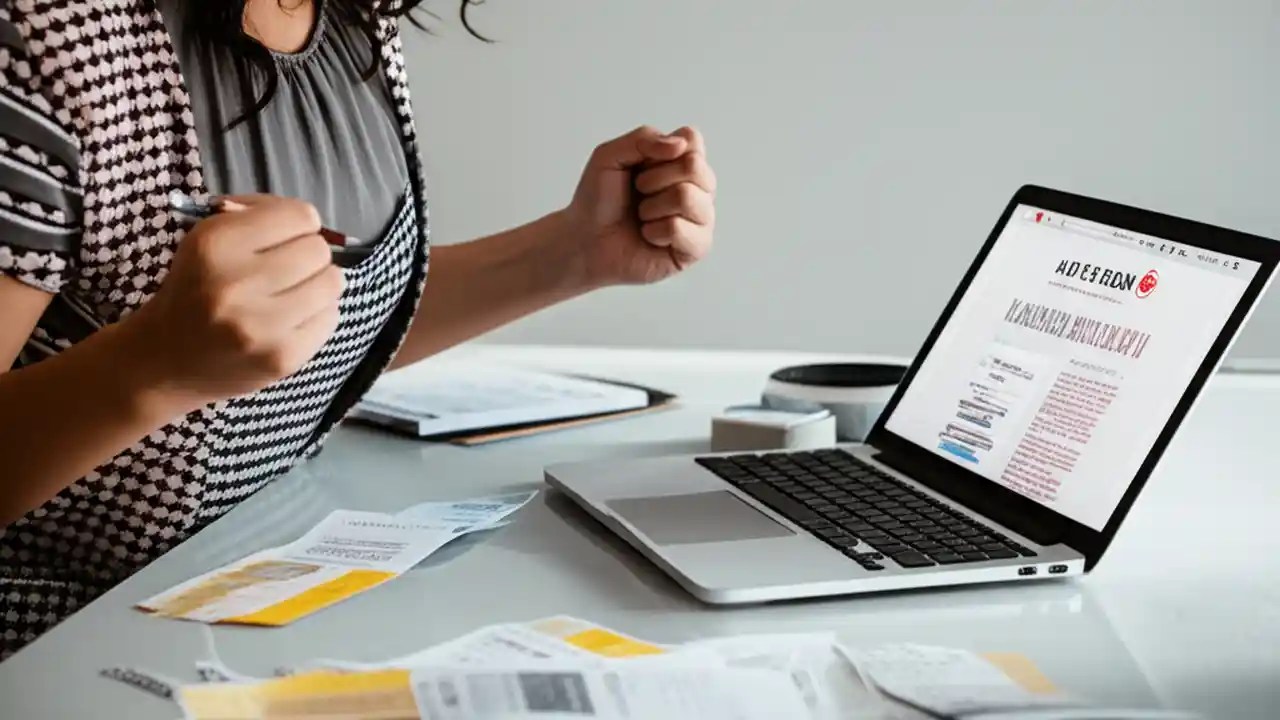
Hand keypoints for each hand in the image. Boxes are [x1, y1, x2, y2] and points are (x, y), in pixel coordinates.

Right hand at [126, 196, 343, 408]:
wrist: (163, 363)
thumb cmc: (193, 290)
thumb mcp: (206, 239)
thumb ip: (257, 217)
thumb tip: (310, 220)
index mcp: (214, 244)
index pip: (299, 216)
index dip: (297, 224)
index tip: (284, 238)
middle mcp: (236, 283)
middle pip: (318, 250)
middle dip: (308, 255)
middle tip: (288, 269)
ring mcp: (262, 326)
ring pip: (333, 282)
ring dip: (319, 284)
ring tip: (293, 294)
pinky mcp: (283, 358)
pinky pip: (331, 318)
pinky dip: (318, 314)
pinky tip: (291, 321)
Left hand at [565, 125, 715, 286]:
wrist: (586, 241)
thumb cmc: (599, 201)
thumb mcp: (609, 156)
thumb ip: (643, 138)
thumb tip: (681, 145)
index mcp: (681, 162)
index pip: (692, 140)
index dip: (660, 152)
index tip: (640, 167)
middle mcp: (697, 188)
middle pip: (694, 167)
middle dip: (653, 179)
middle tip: (638, 193)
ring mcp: (701, 218)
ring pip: (686, 197)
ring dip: (652, 207)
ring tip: (643, 217)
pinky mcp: (697, 248)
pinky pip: (680, 229)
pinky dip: (654, 232)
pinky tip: (650, 237)